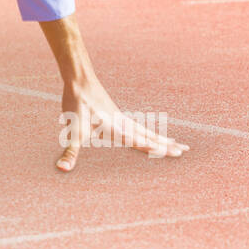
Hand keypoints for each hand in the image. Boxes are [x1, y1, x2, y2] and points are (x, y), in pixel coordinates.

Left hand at [38, 14, 187, 171]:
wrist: (79, 79)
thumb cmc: (76, 104)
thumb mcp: (73, 130)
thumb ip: (70, 151)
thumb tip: (62, 169)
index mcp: (118, 130)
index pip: (143, 143)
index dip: (159, 150)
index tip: (176, 153)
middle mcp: (124, 124)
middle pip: (151, 137)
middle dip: (168, 145)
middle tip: (186, 151)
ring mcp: (122, 119)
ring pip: (147, 131)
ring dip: (162, 139)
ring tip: (177, 143)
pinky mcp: (117, 115)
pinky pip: (139, 127)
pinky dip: (149, 133)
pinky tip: (150, 135)